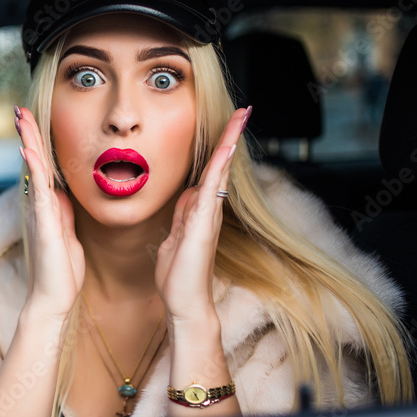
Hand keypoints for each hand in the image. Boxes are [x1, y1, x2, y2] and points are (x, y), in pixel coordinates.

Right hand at [15, 106, 84, 322]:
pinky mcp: (44, 223)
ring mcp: (41, 212)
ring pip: (33, 170)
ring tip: (20, 119)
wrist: (54, 298)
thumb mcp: (69, 233)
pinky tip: (28, 152)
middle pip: (34, 162)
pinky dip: (34, 169)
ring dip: (28, 143)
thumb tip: (64, 192)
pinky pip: (39, 190)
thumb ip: (65, 211)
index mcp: (50, 206)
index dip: (38, 144)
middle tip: (19, 110)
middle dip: (28, 135)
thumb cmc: (63, 270)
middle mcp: (41, 205)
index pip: (43, 167)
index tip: (32, 121)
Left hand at [155, 106, 250, 325]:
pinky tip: (226, 148)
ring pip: (220, 171)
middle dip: (230, 137)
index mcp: (199, 212)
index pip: (209, 173)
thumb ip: (181, 217)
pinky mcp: (204, 225)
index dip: (217, 150)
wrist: (184, 306)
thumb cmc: (178, 278)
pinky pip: (213, 189)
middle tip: (242, 110)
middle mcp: (208, 210)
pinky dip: (219, 167)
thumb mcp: (174, 239)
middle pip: (220, 165)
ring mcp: (209, 217)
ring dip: (229, 143)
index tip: (226, 126)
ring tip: (240, 117)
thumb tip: (187, 196)